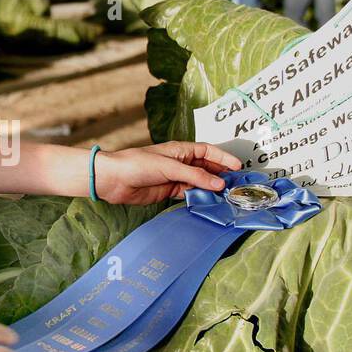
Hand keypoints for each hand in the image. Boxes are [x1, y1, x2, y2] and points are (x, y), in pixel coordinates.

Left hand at [92, 141, 241, 204]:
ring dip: (211, 187)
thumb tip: (219, 183)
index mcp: (180, 150)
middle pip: (206, 168)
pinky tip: (209, 201)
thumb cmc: (138, 164)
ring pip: (199, 182)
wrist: (114, 180)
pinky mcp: (168, 191)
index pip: (207, 151)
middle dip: (220, 174)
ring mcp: (175, 178)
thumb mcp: (169, 167)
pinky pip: (189, 193)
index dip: (223, 158)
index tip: (238, 167)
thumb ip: (194, 176)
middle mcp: (180, 163)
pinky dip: (199, 197)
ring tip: (226, 195)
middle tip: (236, 184)